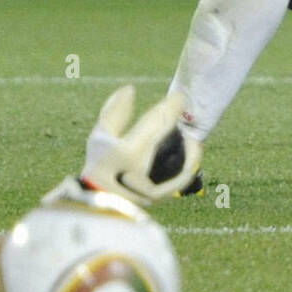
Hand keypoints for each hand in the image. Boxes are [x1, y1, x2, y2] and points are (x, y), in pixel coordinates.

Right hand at [81, 85, 202, 205]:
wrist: (98, 202)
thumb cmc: (98, 164)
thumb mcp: (100, 136)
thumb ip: (114, 112)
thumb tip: (130, 89)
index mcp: (126, 152)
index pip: (157, 122)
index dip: (172, 106)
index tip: (179, 96)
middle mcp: (142, 170)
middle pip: (169, 137)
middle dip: (178, 120)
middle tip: (183, 106)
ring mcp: (154, 186)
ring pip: (182, 158)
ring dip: (188, 142)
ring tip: (189, 131)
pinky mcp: (162, 196)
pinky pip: (183, 176)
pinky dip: (190, 161)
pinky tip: (192, 149)